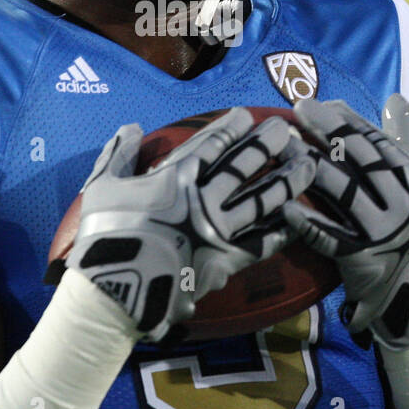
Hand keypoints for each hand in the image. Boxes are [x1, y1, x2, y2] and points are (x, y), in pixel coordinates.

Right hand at [68, 107, 315, 341]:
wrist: (114, 292)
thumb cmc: (103, 237)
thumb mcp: (101, 186)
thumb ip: (119, 153)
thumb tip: (131, 127)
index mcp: (175, 178)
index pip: (212, 144)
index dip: (232, 127)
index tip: (248, 115)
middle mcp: (205, 200)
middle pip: (244, 166)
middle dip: (267, 144)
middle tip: (285, 129)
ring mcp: (219, 232)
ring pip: (262, 200)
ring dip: (286, 181)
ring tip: (308, 165)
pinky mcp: (227, 263)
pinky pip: (262, 243)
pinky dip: (282, 230)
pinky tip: (300, 218)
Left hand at [283, 95, 408, 349]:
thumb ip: (405, 151)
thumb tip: (396, 102)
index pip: (379, 142)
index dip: (347, 120)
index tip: (319, 103)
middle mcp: (405, 203)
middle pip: (361, 158)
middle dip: (326, 129)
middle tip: (296, 110)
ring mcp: (384, 232)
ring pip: (342, 190)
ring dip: (309, 164)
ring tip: (282, 147)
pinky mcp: (362, 259)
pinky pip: (330, 236)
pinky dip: (307, 222)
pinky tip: (285, 206)